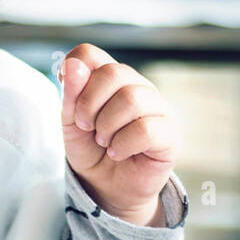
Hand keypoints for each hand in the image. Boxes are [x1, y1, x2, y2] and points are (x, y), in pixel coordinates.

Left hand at [60, 44, 178, 225]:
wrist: (105, 186)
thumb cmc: (89, 148)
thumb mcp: (70, 120)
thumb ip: (71, 93)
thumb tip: (72, 66)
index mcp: (109, 78)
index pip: (89, 54)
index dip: (73, 74)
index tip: (69, 102)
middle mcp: (137, 86)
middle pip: (112, 73)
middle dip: (88, 104)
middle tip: (86, 126)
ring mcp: (157, 108)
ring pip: (131, 99)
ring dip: (106, 125)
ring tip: (103, 140)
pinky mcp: (170, 135)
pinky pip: (146, 129)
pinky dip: (122, 144)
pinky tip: (117, 152)